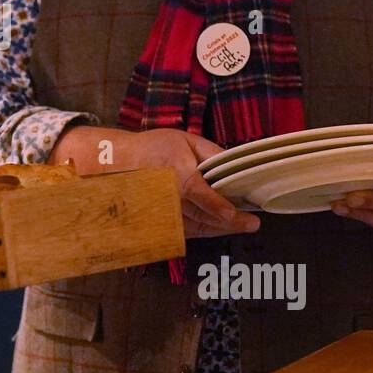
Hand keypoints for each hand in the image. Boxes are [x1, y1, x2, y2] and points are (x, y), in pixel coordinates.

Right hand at [51, 125, 259, 237]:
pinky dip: (207, 231)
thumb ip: (211, 152)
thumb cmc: (154, 148)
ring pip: (200, 228)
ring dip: (222, 229)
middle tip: (252, 224)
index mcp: (181, 178)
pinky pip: (189, 232)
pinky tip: (220, 227)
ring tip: (241, 225)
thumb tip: (235, 163)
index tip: (238, 216)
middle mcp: (174, 201)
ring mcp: (167, 215)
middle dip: (232, 223)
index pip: (204, 198)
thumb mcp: (185, 140)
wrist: (121, 163)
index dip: (223, 210)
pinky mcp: (163, 223)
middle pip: (207, 218)